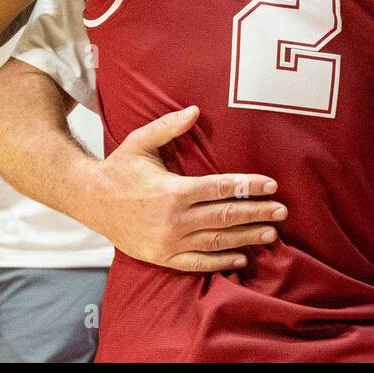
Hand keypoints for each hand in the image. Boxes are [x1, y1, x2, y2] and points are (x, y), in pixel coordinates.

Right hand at [87, 106, 286, 271]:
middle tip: (283, 211)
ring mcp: (169, 241)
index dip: (249, 187)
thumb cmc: (119, 168)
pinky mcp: (163, 256)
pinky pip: (198, 262)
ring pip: (217, 241)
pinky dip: (221, 262)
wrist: (90, 200)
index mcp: (174, 190)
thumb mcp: (140, 142)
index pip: (222, 189)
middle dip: (258, 213)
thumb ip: (169, 127)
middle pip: (226, 216)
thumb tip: (195, 110)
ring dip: (247, 238)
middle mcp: (175, 219)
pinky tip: (241, 259)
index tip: (271, 186)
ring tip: (271, 234)